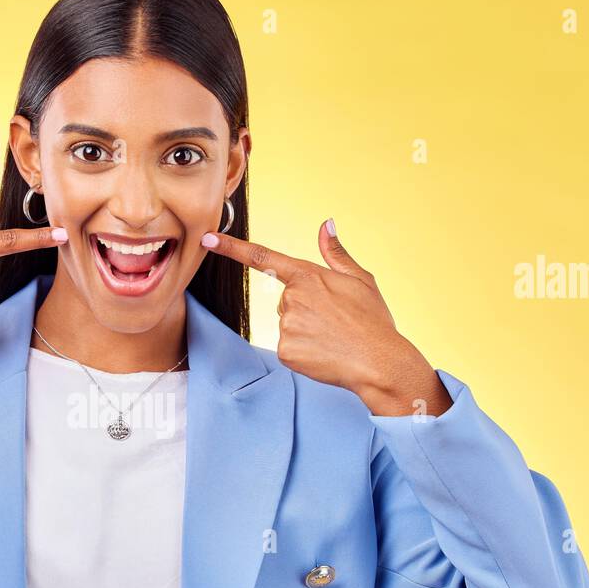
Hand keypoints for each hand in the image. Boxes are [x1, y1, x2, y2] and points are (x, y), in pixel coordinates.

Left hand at [200, 220, 451, 416]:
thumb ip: (336, 254)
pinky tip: (324, 353)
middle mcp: (292, 298)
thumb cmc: (373, 321)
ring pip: (287, 324)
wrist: (380, 362)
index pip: (263, 257)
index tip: (208, 238)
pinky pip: (288, 348)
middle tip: (335, 321)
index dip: (232, 247)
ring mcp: (287, 326)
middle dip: (305, 308)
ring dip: (305, 331)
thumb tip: (326, 225)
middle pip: (286, 300)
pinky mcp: (285, 351)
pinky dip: (304, 352)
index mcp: (308, 276)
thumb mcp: (360, 280)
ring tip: (333, 338)